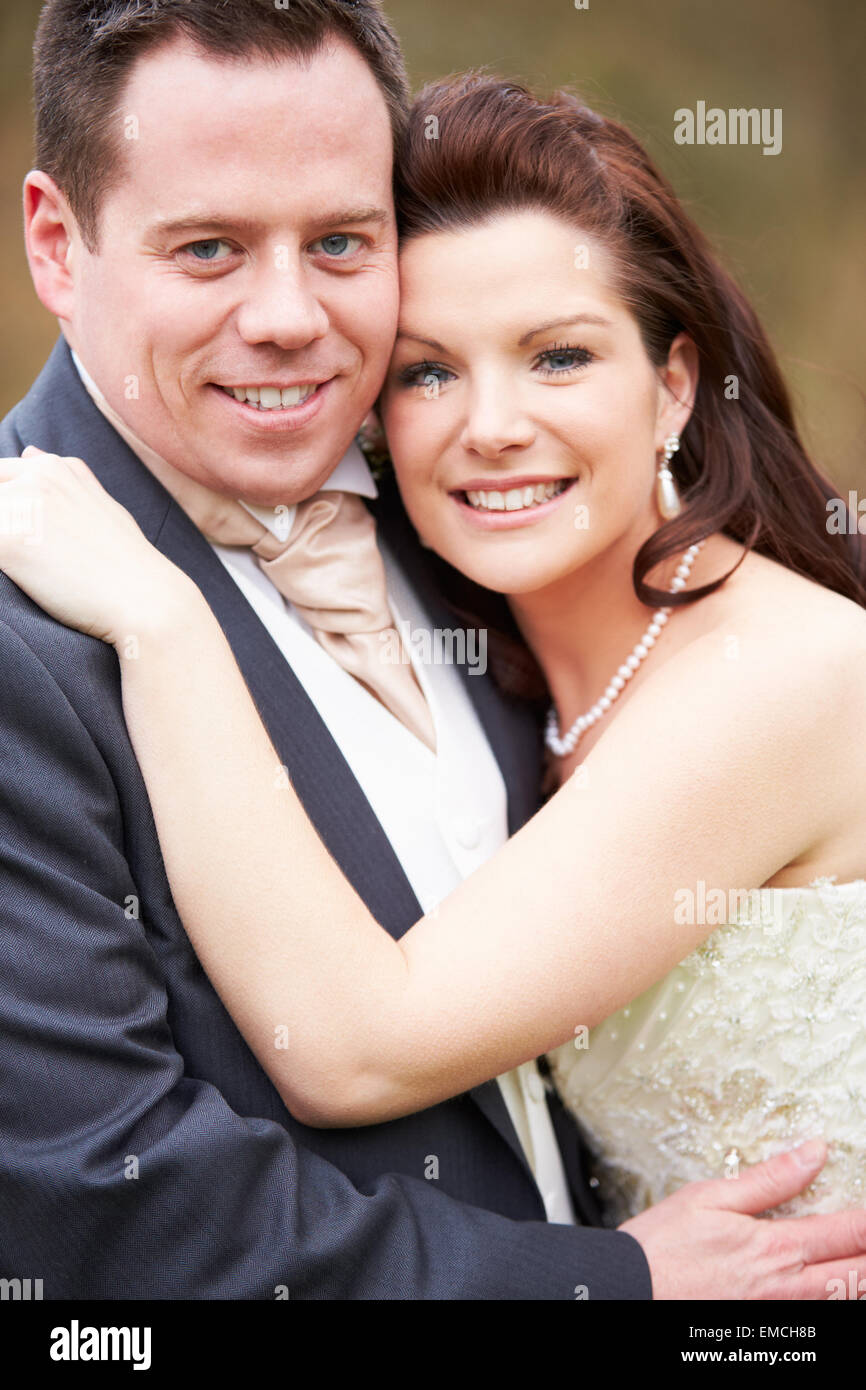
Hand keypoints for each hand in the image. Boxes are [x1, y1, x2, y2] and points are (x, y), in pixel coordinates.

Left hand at [0, 448, 194, 646]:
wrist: (145, 599)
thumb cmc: (125, 562)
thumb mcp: (99, 506)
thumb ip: (64, 479)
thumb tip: (31, 451)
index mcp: (52, 468)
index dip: (10, 514)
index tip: (37, 545)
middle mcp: (34, 477)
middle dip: (6, 526)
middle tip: (40, 557)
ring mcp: (19, 506)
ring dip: (4, 546)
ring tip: (38, 568)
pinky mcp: (7, 541)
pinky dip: (2, 566)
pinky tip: (28, 575)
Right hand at [621, 1139, 865, 1298]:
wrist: (628, 1294)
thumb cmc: (661, 1248)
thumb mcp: (710, 1197)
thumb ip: (770, 1179)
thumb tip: (813, 1153)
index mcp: (775, 1248)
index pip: (849, 1232)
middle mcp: (785, 1286)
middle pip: (857, 1275)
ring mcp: (776, 1312)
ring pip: (839, 1299)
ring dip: (858, 1277)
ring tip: (860, 1259)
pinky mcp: (762, 1326)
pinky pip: (811, 1313)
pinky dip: (830, 1297)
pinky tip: (829, 1285)